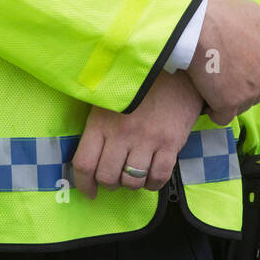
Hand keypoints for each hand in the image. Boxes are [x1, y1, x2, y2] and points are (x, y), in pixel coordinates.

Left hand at [72, 70, 202, 198]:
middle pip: (107, 177)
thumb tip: (89, 155)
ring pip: (132, 181)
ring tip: (133, 174)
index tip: (88, 192)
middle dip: (108, 184)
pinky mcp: (171, 143)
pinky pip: (159, 177)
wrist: (177, 68)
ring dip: (131, 184)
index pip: (84, 163)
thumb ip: (97, 124)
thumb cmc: (139, 84)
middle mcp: (122, 133)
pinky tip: (151, 176)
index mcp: (101, 121)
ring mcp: (147, 139)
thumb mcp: (109, 97)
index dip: (83, 184)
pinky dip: (153, 184)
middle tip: (114, 178)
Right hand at [185, 0, 259, 126]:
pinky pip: (223, 118)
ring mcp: (248, 93)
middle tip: (225, 77)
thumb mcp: (259, 16)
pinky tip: (208, 102)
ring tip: (214, 86)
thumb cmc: (228, 15)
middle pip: (258, 96)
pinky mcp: (228, 103)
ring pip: (241, 107)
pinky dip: (215, 112)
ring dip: (230, 101)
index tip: (242, 73)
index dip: (258, 79)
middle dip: (244, 90)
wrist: (201, 24)